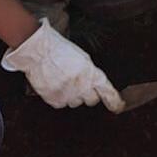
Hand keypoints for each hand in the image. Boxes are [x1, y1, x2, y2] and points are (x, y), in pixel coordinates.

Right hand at [1, 18, 124, 111]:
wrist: (37, 51)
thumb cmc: (59, 50)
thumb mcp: (82, 58)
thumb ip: (91, 73)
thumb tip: (97, 86)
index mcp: (91, 74)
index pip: (108, 92)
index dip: (115, 101)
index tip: (118, 107)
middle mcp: (82, 86)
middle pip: (92, 100)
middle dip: (88, 94)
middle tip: (79, 84)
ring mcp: (68, 94)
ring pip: (76, 102)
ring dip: (73, 95)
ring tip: (63, 81)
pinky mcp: (55, 100)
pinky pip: (62, 103)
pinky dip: (60, 97)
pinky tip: (55, 85)